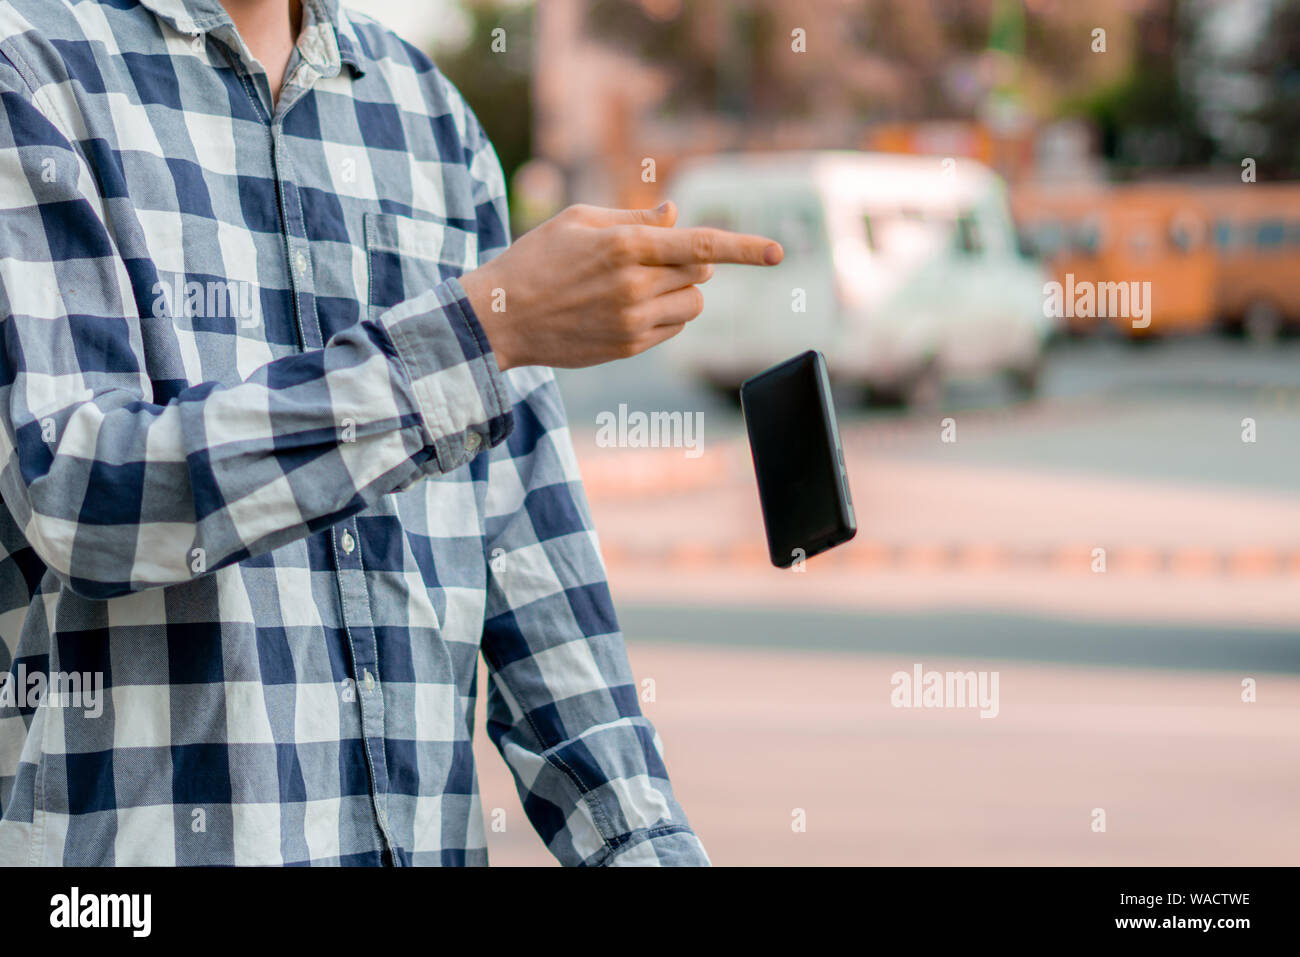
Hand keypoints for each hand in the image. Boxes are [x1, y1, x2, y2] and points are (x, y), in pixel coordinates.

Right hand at [458, 202, 782, 370]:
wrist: (500, 318)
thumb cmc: (536, 258)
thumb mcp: (579, 220)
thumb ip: (634, 217)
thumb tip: (676, 214)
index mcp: (626, 245)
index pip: (701, 244)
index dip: (745, 247)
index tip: (778, 252)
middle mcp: (635, 285)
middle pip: (701, 272)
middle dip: (692, 262)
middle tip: (655, 258)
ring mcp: (633, 320)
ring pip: (692, 303)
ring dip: (681, 291)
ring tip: (638, 286)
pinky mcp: (629, 346)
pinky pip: (673, 328)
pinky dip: (665, 315)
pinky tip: (626, 309)